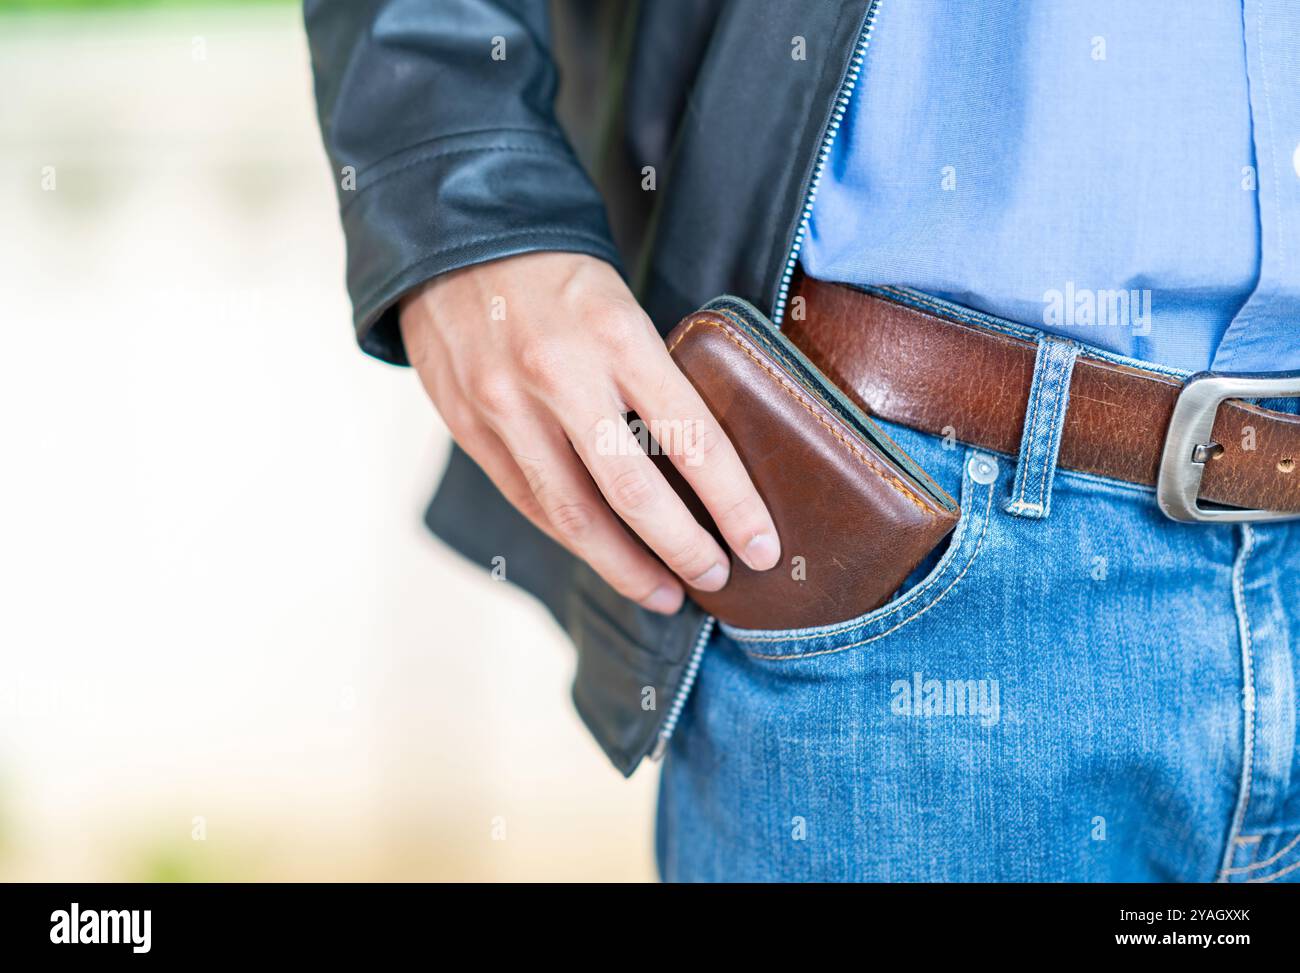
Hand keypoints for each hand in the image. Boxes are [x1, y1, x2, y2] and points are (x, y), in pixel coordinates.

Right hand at [399, 252, 779, 613]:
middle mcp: (559, 377)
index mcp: (616, 335)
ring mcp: (505, 408)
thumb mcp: (621, 304)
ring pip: (573, 515)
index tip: (762, 545)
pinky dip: (573, 536)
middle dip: (684, 549)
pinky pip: (530, 501)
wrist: (452, 239)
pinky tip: (604, 554)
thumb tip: (699, 465)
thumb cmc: (558, 277)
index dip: (733, 503)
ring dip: (625, 567)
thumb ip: (650, 377)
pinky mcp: (469, 429)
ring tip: (663, 593)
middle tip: (718, 579)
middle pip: (633, 494)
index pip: (691, 438)